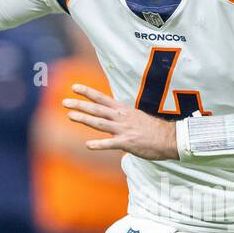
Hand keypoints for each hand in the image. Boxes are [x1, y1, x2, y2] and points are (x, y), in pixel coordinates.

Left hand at [63, 84, 177, 159]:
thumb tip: (112, 118)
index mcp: (123, 110)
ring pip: (100, 123)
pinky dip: (99, 144)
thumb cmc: (153, 130)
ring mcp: (124, 130)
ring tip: (70, 116)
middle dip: (80, 105)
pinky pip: (111, 144)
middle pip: (97, 109)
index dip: (87, 93)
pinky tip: (88, 145)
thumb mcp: (136, 117)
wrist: (169, 138)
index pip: (102, 99)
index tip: (74, 87)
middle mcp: (121, 118)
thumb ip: (122, 117)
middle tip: (64, 102)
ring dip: (84, 119)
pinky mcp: (128, 143)